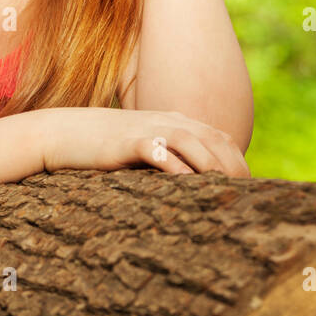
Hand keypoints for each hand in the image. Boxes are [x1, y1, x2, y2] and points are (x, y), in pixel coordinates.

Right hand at [37, 107, 250, 176]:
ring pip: (193, 142)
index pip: (220, 136)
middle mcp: (168, 121)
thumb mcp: (144, 146)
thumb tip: (195, 180)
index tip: (250, 186)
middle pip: (214, 139)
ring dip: (213, 165)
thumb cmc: (105, 146)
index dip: (238, 159)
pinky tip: (189, 184)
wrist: (64, 133)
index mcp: (175, 121)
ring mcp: (148, 129)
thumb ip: (171, 155)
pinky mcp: (128, 143)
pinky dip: (177, 166)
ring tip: (228, 189)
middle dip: (234, 165)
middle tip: (248, 194)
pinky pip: (159, 152)